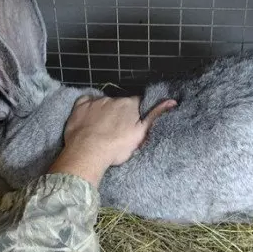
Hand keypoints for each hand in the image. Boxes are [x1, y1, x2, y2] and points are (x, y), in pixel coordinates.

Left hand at [48, 96, 176, 186]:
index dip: (137, 113)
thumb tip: (172, 101)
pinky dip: (88, 109)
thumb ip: (155, 116)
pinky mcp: (80, 106)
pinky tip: (89, 119)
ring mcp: (95, 102)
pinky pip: (86, 102)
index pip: (138, 103)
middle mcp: (113, 98)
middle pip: (120, 103)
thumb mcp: (141, 134)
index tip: (133, 124)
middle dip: (120, 113)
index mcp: (129, 104)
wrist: (88, 153)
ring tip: (102, 129)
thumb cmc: (117, 147)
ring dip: (105, 112)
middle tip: (117, 131)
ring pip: (103, 103)